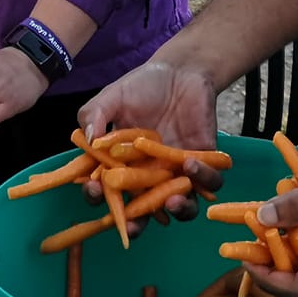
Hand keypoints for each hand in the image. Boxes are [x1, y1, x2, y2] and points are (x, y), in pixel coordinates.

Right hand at [76, 59, 225, 224]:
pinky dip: (202, 179)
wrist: (181, 71)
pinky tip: (190, 164)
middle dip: (136, 224)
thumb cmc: (143, 85)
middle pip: (142, 211)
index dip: (99, 196)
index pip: (108, 190)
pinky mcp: (204, 164)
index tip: (95, 189)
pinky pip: (208, 183)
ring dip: (177, 211)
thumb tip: (89, 140)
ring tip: (171, 201)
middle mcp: (150, 177)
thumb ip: (95, 115)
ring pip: (181, 207)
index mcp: (123, 166)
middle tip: (132, 225)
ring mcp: (178, 174)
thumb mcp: (112, 97)